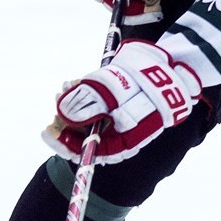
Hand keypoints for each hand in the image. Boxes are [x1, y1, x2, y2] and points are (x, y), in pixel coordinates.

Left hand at [42, 41, 202, 163]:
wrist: (173, 68)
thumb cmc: (144, 84)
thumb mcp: (111, 93)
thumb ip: (84, 104)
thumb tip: (61, 113)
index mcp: (121, 144)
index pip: (87, 152)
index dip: (64, 144)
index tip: (47, 131)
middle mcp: (120, 136)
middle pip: (85, 135)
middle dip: (67, 119)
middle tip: (55, 100)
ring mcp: (121, 119)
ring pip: (89, 117)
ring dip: (74, 103)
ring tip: (65, 86)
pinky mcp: (122, 104)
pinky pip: (97, 105)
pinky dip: (85, 94)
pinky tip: (75, 82)